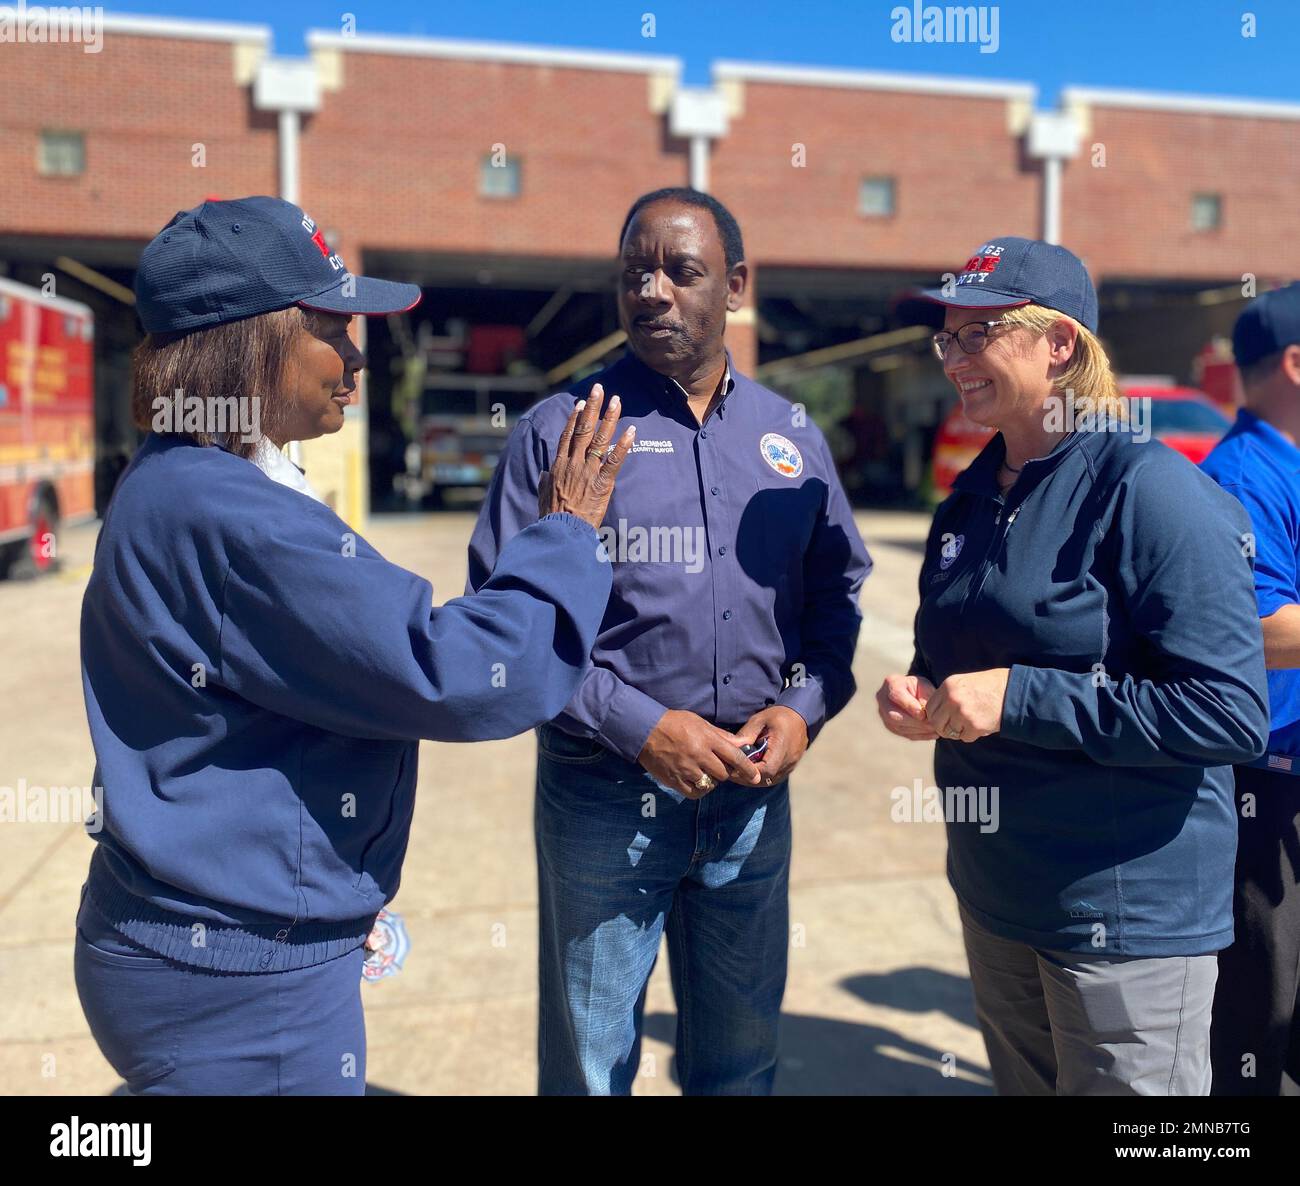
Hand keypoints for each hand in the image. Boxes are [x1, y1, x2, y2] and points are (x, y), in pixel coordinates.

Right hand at [537, 383, 634, 529]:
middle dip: (592, 407)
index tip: (580, 403)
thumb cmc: (552, 517)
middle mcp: (573, 463)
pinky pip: (614, 460)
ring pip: (599, 439)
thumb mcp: (543, 496)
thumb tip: (543, 474)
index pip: (567, 436)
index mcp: (559, 465)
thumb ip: (544, 482)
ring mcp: (588, 471)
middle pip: (583, 429)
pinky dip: (623, 445)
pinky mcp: (602, 483)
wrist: (562, 531)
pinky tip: (631, 430)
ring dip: (609, 418)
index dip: (574, 418)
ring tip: (617, 401)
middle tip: (599, 389)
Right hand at [637, 709, 761, 797]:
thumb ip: (722, 736)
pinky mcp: (674, 780)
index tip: (756, 777)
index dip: (747, 768)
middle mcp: (698, 755)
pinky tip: (697, 782)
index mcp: (707, 739)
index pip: (734, 757)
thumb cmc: (675, 723)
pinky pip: (694, 792)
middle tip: (719, 767)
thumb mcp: (700, 723)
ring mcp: (685, 769)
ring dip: (711, 781)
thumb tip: (742, 744)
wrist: (645, 730)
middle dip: (725, 772)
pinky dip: (698, 789)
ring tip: (705, 772)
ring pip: (710, 784)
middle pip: (723, 774)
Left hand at [734, 706, 807, 785]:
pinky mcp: (789, 769)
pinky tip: (749, 769)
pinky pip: (772, 779)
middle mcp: (789, 760)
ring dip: (752, 778)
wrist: (800, 717)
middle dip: (745, 777)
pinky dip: (760, 777)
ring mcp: (790, 767)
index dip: (748, 771)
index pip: (766, 769)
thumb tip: (730, 747)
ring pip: (768, 781)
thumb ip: (746, 734)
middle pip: (765, 779)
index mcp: (782, 747)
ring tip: (737, 770)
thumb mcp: (760, 719)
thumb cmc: (778, 716)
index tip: (733, 766)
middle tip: (730, 770)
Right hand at [876, 673, 939, 740]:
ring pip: (898, 727)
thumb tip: (925, 714)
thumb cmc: (918, 687)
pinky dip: (919, 735)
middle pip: (893, 715)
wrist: (910, 692)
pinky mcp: (890, 726)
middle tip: (932, 725)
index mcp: (891, 683)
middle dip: (914, 722)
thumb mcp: (924, 685)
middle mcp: (883, 699)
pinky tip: (932, 734)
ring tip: (935, 730)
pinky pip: (903, 733)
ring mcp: (883, 714)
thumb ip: (925, 696)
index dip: (909, 706)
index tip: (922, 714)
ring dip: (918, 730)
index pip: (896, 695)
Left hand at [924, 668, 1009, 742]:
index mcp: (948, 686)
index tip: (944, 718)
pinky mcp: (974, 726)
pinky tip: (980, 725)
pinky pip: (965, 737)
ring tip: (970, 723)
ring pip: (949, 732)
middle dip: (944, 727)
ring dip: (958, 731)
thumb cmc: (989, 687)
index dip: (936, 715)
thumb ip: (947, 696)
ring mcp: (963, 713)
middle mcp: (952, 699)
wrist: (1014, 692)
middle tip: (954, 726)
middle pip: (936, 722)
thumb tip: (932, 714)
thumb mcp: (964, 683)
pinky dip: (971, 735)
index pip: (930, 708)